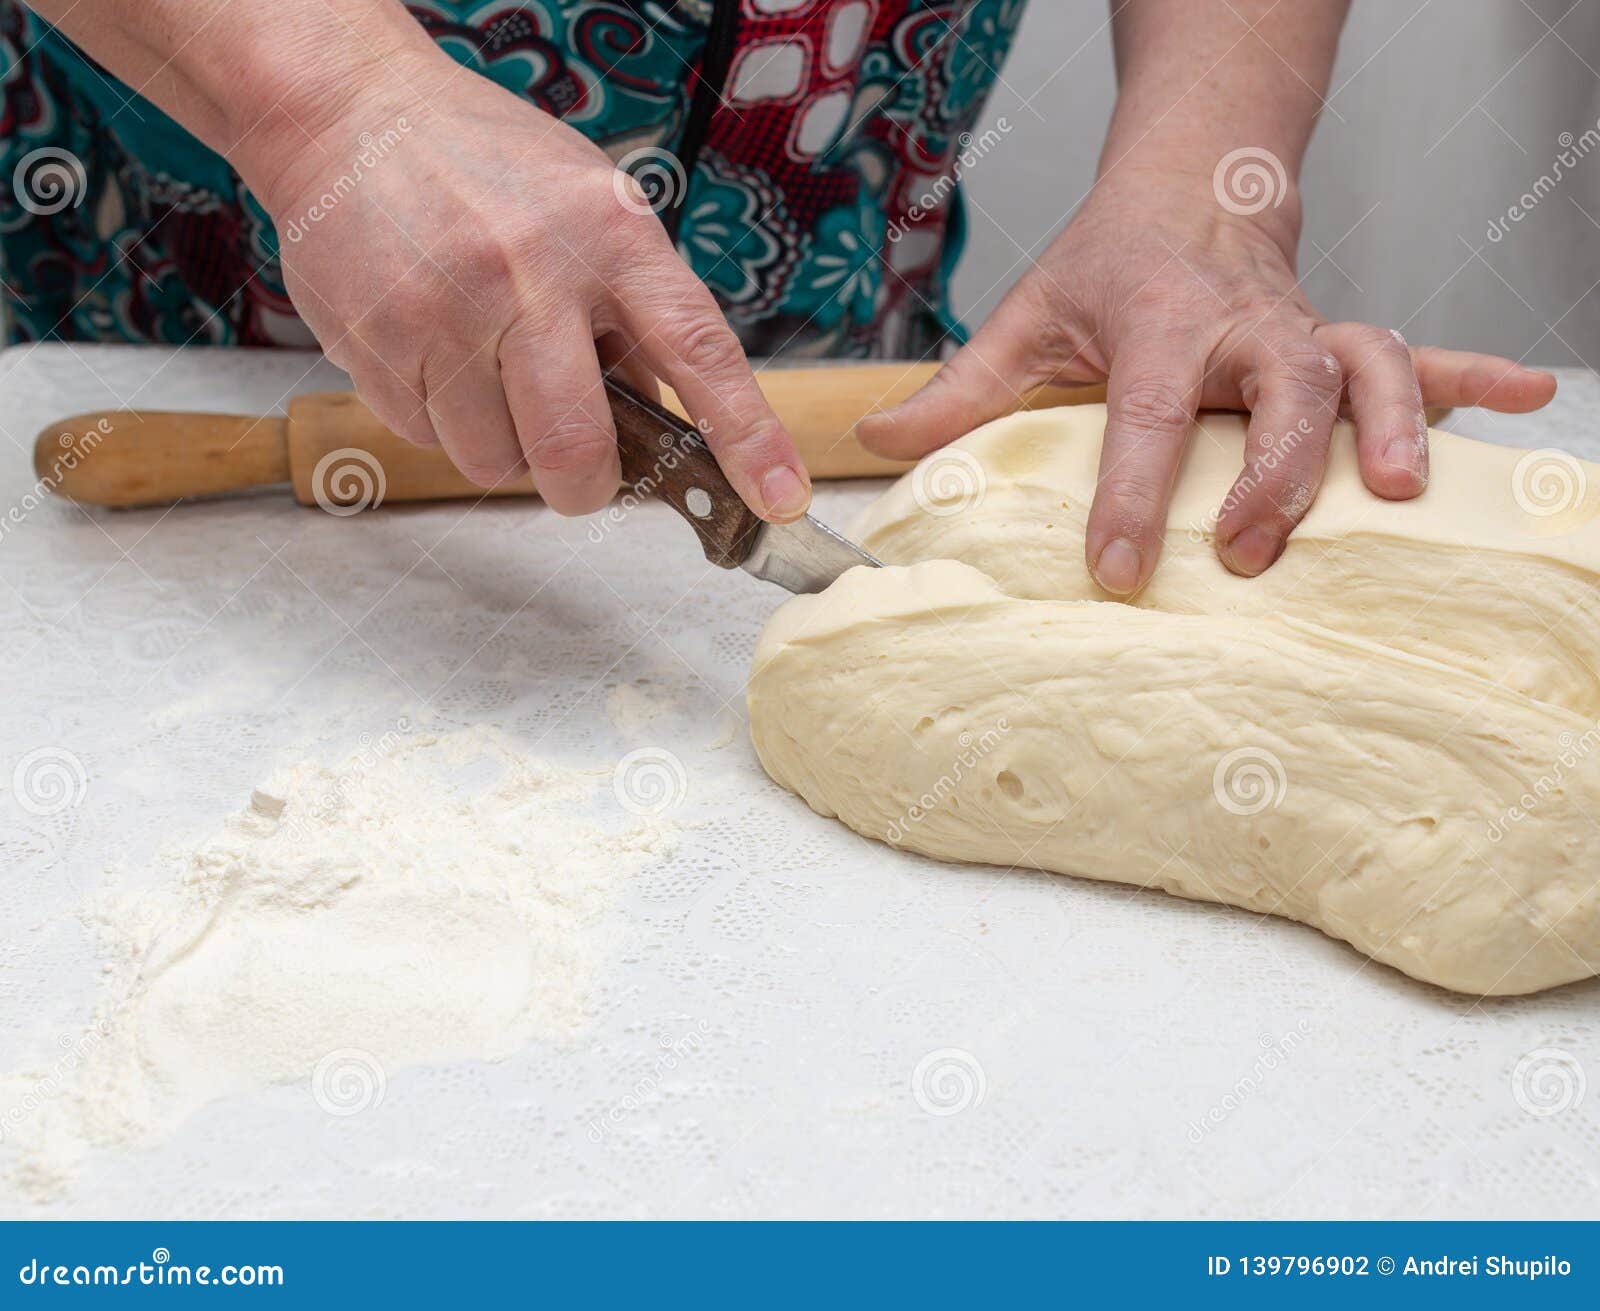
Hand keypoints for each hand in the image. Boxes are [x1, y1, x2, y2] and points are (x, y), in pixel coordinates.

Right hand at [250, 49, 810, 520]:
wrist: (349, 112)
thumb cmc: (487, 167)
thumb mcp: (591, 210)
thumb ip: (637, 312)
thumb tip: (672, 424)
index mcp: (610, 236)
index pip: (698, 350)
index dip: (748, 436)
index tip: (779, 498)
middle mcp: (530, 273)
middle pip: (576, 448)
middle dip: (583, 484)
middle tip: (578, 469)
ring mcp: (444, 309)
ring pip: (494, 460)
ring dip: (501, 444)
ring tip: (486, 368)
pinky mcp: (376, 340)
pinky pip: (427, 437)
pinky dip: (441, 418)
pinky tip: (433, 349)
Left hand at [857, 167, 1554, 593]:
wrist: (1191, 189)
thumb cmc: (1109, 264)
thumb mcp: (1025, 319)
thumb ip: (958, 391)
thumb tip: (873, 444)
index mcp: (1155, 321)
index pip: (1141, 413)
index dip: (1126, 493)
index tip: (1113, 570)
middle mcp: (1241, 325)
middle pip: (1276, 389)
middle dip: (1269, 468)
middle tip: (1245, 547)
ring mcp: (1302, 330)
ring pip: (1362, 368)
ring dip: (1388, 427)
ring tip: (1397, 495)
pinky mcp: (1342, 341)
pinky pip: (1417, 356)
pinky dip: (1472, 376)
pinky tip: (1529, 399)